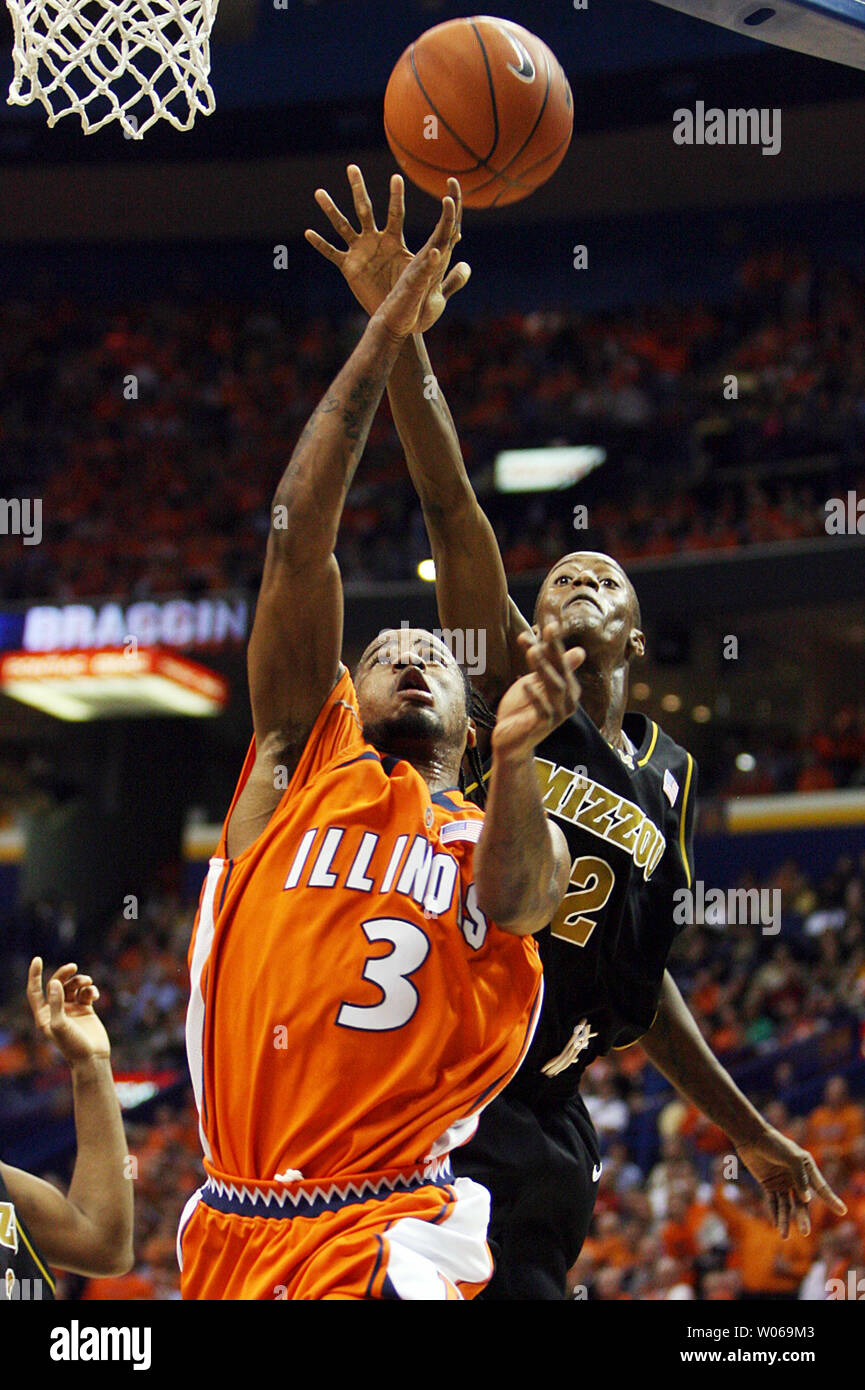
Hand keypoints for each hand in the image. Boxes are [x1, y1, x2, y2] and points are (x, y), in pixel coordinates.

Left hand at [27, 957, 110, 1064]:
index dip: (35, 975)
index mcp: (44, 1015)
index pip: (35, 991)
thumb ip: (56, 1003)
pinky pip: (86, 992)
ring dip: (80, 981)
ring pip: (73, 986)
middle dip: (63, 974)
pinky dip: (91, 990)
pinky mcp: (86, 1009)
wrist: (92, 1057)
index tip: (38, 959)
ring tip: (88, 983)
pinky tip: (95, 995)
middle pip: (56, 984)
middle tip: (73, 967)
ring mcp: (71, 1009)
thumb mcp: (60, 1025)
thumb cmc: (73, 1045)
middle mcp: (56, 1010)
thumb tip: (54, 983)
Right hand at [306, 164, 470, 332]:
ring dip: (331, 210)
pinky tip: (308, 232)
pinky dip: (320, 244)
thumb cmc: (413, 295)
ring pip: (343, 226)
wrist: (395, 315)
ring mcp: (360, 252)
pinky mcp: (348, 267)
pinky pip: (332, 253)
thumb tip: (461, 238)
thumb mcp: (431, 278)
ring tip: (319, 193)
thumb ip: (447, 260)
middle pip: (365, 209)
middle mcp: (375, 240)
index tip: (397, 177)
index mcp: (394, 240)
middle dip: (358, 189)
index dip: (396, 197)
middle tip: (352, 167)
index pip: (396, 214)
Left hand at [491, 623, 582, 763]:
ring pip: (555, 687)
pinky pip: (543, 710)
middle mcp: (567, 699)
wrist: (511, 741)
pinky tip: (524, 684)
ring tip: (532, 651)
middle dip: (555, 648)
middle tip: (549, 628)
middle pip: (562, 669)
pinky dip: (535, 697)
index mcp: (567, 685)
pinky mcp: (543, 726)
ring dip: (544, 668)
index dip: (554, 641)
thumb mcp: (534, 682)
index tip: (548, 622)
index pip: (561, 659)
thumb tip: (558, 634)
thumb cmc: (522, 709)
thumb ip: (543, 661)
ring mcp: (558, 713)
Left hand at [735, 1125, 846, 1236]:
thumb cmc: (774, 1144)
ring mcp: (783, 1182)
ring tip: (784, 1235)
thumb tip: (806, 1200)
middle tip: (805, 1232)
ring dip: (785, 1219)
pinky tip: (776, 1225)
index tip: (842, 1211)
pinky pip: (773, 1202)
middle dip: (803, 1217)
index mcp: (807, 1167)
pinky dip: (774, 1213)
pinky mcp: (769, 1184)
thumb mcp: (791, 1158)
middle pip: (802, 1202)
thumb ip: (800, 1178)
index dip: (831, 1200)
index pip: (821, 1187)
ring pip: (787, 1205)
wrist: (751, 1137)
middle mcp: (796, 1177)